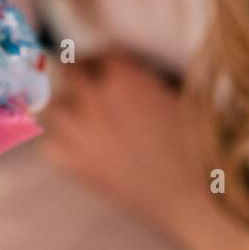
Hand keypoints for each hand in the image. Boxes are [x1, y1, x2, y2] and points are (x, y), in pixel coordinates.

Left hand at [38, 50, 210, 238]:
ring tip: (82, 115)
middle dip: (81, 74)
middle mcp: (98, 100)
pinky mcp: (78, 167)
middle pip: (70, 70)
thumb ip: (145, 79)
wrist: (195, 196)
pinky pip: (50, 146)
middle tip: (92, 85)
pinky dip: (58, 143)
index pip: (102, 53)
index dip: (106, 60)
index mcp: (126, 77)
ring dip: (66, 105)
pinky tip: (75, 145)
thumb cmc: (199, 145)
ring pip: (53, 106)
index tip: (109, 68)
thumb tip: (126, 75)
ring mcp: (84, 134)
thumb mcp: (177, 96)